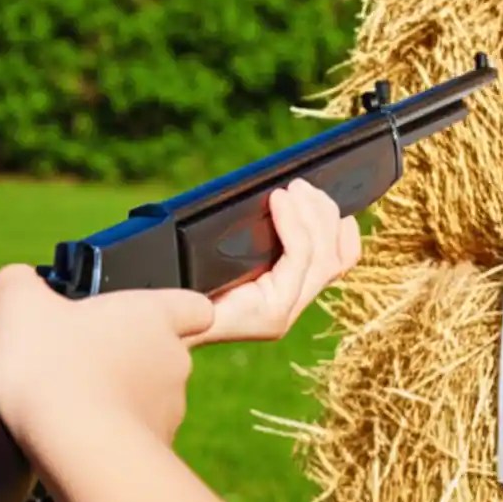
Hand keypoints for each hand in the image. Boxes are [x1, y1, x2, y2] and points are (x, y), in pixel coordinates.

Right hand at [0, 264, 215, 448]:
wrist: (77, 449)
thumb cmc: (55, 367)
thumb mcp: (18, 305)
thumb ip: (19, 282)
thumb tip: (18, 280)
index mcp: (155, 315)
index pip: (196, 306)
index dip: (178, 310)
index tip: (149, 315)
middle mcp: (175, 360)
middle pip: (163, 352)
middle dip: (127, 357)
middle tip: (82, 360)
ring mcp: (172, 407)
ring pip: (149, 396)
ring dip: (118, 397)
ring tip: (71, 401)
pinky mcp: (159, 448)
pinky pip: (135, 437)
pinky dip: (110, 436)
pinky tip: (75, 437)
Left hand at [186, 178, 361, 346]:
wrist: (158, 316)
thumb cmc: (181, 279)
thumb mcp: (227, 250)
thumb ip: (255, 236)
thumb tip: (277, 195)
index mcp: (282, 294)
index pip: (337, 265)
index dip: (344, 233)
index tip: (335, 201)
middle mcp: (289, 309)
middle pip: (334, 259)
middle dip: (324, 215)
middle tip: (302, 185)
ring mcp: (283, 315)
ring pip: (321, 258)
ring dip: (311, 216)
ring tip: (292, 189)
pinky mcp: (272, 316)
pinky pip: (297, 260)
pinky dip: (294, 226)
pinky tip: (278, 202)